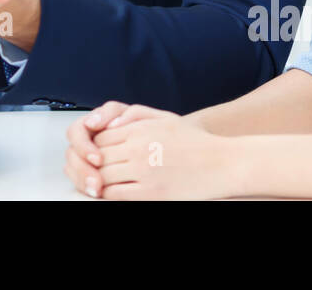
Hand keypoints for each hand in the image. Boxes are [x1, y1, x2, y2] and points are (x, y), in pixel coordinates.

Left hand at [86, 113, 241, 199]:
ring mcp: (143, 171)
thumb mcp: (164, 119)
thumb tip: (110, 124)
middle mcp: (138, 148)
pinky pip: (116, 194)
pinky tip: (110, 193)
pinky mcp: (151, 193)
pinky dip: (108, 194)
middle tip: (91, 171)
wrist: (221, 162)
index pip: (101, 137)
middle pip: (99, 157)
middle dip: (92, 165)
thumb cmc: (195, 143)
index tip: (95, 155)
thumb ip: (135, 118)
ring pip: (104, 176)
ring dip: (97, 181)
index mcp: (140, 130)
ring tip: (97, 183)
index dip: (94, 148)